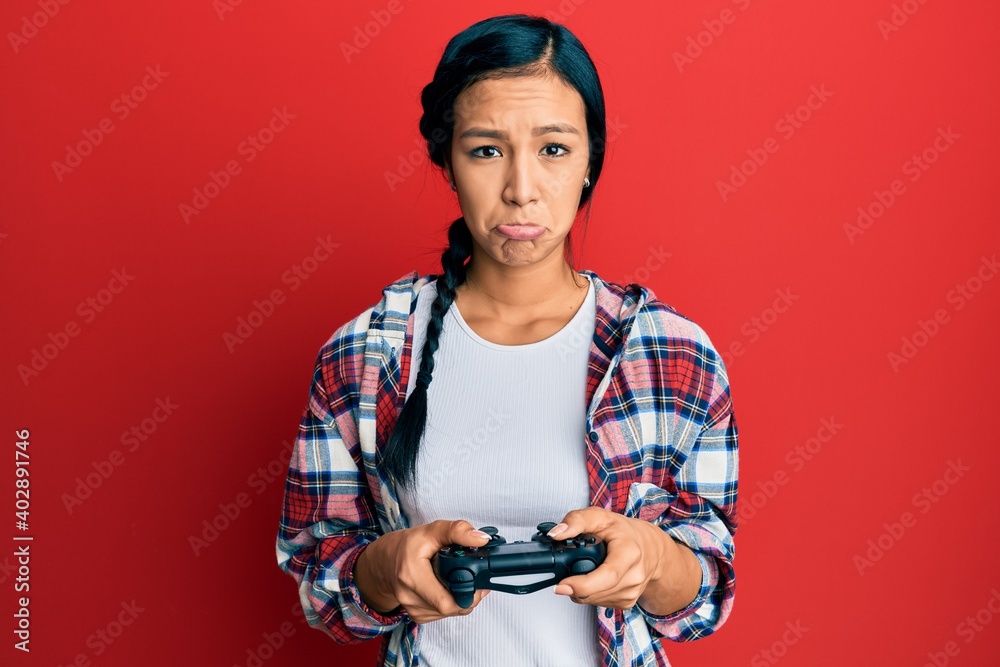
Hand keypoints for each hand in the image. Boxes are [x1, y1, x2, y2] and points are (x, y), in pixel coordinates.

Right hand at [354, 519, 492, 623]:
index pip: (446, 601)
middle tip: (474, 576)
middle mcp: (409, 597)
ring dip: (460, 598)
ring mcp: (413, 610)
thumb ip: (457, 531)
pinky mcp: (417, 616)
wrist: (386, 562)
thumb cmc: (408, 545)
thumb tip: (481, 539)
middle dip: (468, 594)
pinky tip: (448, 586)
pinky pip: (443, 614)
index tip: (478, 578)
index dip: (468, 593)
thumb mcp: (432, 530)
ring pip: (450, 612)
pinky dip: (451, 602)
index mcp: (411, 576)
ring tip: (458, 578)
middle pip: (452, 607)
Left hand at [548, 507, 697, 613]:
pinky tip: (594, 578)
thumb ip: (577, 521)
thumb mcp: (601, 517)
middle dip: (574, 586)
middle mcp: (634, 576)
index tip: (562, 585)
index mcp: (630, 553)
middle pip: (595, 592)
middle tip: (565, 574)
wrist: (651, 549)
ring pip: (594, 600)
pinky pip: (599, 603)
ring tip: (584, 570)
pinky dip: (590, 594)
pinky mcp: (627, 603)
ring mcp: (632, 592)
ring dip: (581, 590)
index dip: (582, 585)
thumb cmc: (626, 533)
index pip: (607, 576)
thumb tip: (556, 534)